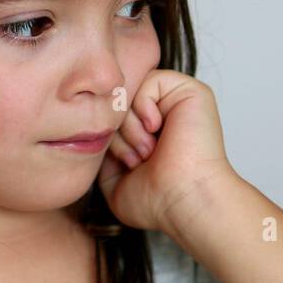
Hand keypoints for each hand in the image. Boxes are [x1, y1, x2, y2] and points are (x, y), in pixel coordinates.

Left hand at [96, 69, 239, 233]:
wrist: (182, 201)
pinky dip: (143, 107)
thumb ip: (102, 150)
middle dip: (118, 132)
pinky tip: (155, 130)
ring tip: (147, 151)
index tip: (127, 164)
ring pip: (130, 91)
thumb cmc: (156, 200)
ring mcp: (177, 102)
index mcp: (150, 133)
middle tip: (136, 159)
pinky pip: (148, 80)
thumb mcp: (113, 178)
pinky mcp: (191, 91)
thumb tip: (92, 126)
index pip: (110, 115)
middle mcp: (164, 115)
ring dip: (130, 125)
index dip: (109, 136)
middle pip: (117, 101)